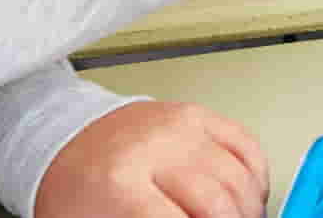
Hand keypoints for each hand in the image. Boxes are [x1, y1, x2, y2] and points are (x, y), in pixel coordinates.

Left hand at [34, 100, 267, 217]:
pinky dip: (256, 178)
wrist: (67, 138)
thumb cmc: (79, 191)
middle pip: (219, 204)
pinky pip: (248, 146)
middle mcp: (157, 149)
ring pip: (240, 178)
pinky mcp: (199, 115)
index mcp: (121, 185)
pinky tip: (246, 197)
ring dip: (248, 209)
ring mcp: (182, 127)